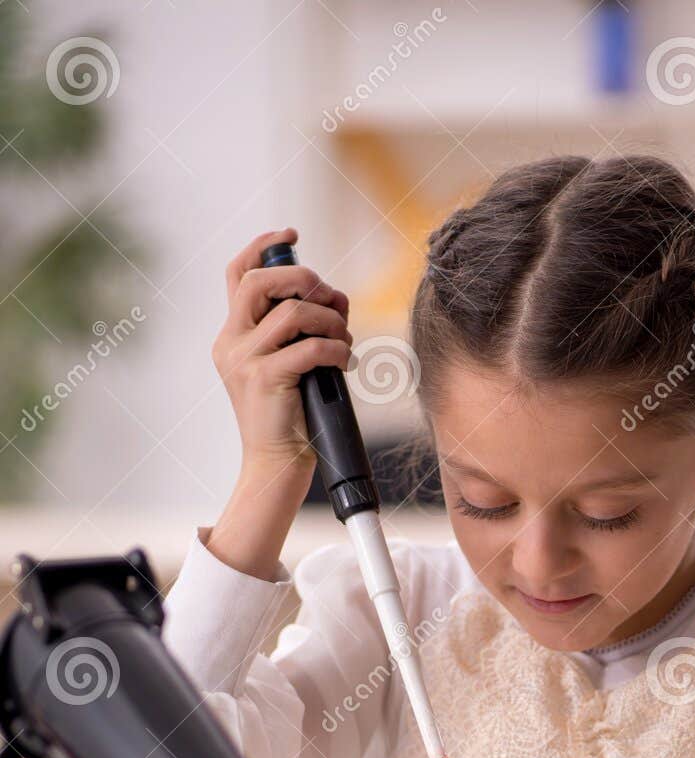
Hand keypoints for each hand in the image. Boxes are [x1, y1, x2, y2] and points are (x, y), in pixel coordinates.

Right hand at [212, 227, 351, 484]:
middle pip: (261, 280)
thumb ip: (299, 329)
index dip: (264, 245)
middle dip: (304, 279)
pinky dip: (335, 349)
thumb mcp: (290, 363)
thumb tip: (335, 297)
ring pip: (293, 312)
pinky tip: (344, 362)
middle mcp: (230, 341)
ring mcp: (243, 360)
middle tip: (330, 299)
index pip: (239, 273)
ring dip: (331, 321)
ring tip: (344, 340)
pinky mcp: (263, 379)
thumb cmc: (291, 416)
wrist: (276, 464)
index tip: (292, 234)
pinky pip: (309, 347)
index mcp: (232, 334)